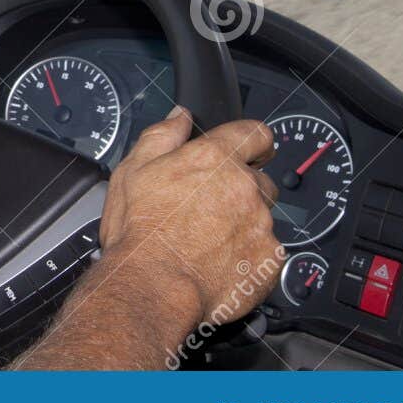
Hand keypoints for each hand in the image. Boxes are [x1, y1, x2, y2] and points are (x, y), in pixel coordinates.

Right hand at [97, 108, 284, 329]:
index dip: (251, 140)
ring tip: (208, 240)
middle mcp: (245, 187)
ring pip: (262, 216)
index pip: (255, 133)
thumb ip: (162, 135)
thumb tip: (180, 116)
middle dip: (240, 188)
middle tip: (208, 207)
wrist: (153, 286)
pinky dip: (249, 255)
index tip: (249, 150)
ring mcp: (261, 225)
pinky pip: (266, 251)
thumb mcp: (133, 170)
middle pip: (258, 179)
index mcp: (214, 159)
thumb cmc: (140, 231)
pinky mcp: (269, 260)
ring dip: (243, 222)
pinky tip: (220, 262)